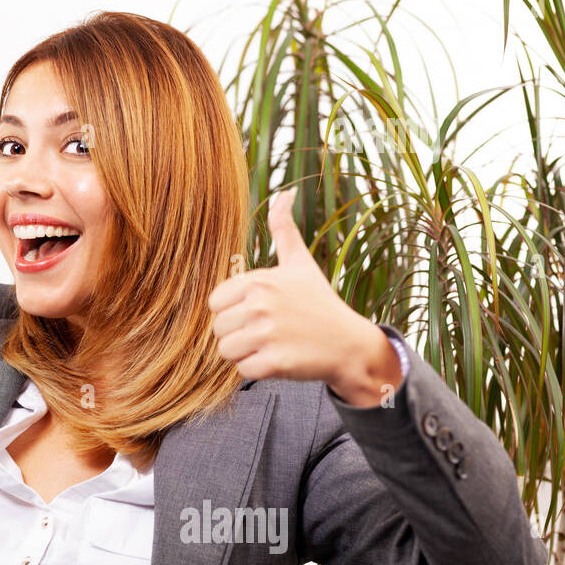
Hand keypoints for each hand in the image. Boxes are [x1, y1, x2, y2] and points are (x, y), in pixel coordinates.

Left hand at [208, 188, 400, 402]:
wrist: (350, 344)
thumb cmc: (319, 303)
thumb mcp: (300, 263)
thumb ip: (284, 229)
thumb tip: (284, 193)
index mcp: (259, 281)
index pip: (215, 303)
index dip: (233, 310)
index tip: (259, 311)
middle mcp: (261, 305)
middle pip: (217, 329)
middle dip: (238, 334)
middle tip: (269, 331)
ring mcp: (267, 335)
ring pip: (226, 351)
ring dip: (246, 353)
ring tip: (272, 345)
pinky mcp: (274, 363)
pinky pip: (242, 371)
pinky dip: (258, 370)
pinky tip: (279, 359)